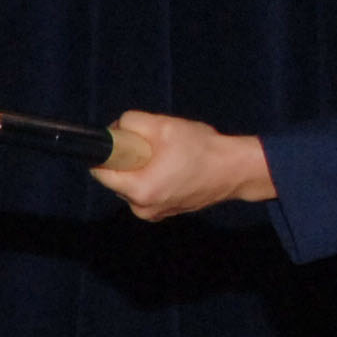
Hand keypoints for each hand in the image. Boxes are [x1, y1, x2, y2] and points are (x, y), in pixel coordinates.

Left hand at [91, 110, 274, 221]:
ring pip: (132, 184)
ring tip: (166, 155)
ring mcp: (154, 214)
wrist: (235, 170)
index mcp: (139, 191)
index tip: (120, 140)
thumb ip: (130, 123)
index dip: (106, 152)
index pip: (100, 172)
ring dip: (141, 168)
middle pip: (116, 178)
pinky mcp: (165, 212)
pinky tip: (173, 166)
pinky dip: (153, 177)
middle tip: (151, 145)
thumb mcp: (162, 125)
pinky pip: (147, 191)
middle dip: (127, 159)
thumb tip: (115, 130)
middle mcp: (141, 209)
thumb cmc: (201, 148)